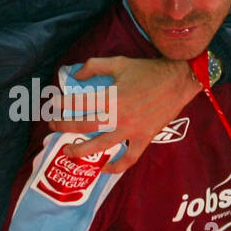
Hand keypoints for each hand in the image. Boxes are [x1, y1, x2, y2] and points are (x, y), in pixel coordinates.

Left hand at [48, 56, 196, 173]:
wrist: (179, 81)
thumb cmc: (148, 71)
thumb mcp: (119, 62)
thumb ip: (95, 66)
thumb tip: (76, 74)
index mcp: (111, 96)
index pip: (79, 103)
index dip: (61, 104)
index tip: (51, 105)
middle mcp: (119, 116)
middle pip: (84, 125)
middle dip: (64, 126)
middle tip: (52, 125)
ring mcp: (131, 131)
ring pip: (101, 146)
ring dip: (81, 150)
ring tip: (68, 151)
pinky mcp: (144, 139)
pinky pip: (129, 159)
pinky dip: (116, 166)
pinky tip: (104, 168)